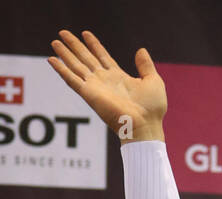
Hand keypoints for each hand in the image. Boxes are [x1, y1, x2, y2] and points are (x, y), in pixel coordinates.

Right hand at [48, 30, 165, 140]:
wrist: (146, 125)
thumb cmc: (152, 109)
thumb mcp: (153, 81)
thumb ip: (146, 65)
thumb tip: (141, 50)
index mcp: (118, 77)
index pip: (102, 56)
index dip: (94, 45)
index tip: (86, 34)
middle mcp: (104, 81)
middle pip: (86, 58)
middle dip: (75, 46)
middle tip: (63, 33)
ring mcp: (96, 87)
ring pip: (76, 66)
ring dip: (65, 54)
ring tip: (55, 42)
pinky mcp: (89, 94)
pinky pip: (72, 80)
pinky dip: (61, 70)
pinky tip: (52, 60)